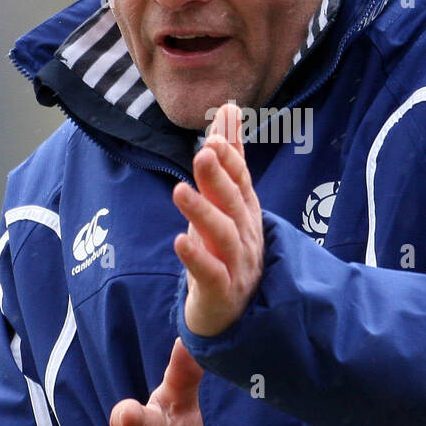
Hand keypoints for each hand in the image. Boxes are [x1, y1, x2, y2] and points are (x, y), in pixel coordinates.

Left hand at [172, 102, 264, 336]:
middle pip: (233, 202)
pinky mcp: (223, 291)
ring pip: (223, 234)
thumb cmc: (226, 253)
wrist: (231, 314)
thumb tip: (229, 111)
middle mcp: (246, 235)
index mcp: (246, 214)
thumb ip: (227, 162)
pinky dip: (197, 257)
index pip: (241, 177)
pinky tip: (180, 241)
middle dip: (220, 175)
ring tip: (179, 190)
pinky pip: (211, 273)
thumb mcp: (225, 205)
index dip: (232, 152)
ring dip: (202, 211)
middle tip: (204, 149)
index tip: (222, 123)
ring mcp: (238, 264)